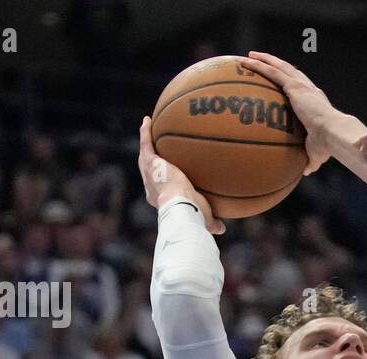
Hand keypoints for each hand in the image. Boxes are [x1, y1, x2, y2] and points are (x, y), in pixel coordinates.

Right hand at [137, 117, 223, 234]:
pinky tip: (147, 120)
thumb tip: (221, 229)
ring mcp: (148, 173)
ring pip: (145, 154)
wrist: (181, 207)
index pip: (157, 188)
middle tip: (153, 152)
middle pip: (149, 170)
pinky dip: (145, 132)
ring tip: (147, 128)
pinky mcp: (150, 162)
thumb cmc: (192, 215)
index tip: (164, 177)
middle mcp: (151, 185)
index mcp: (160, 198)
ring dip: (145, 142)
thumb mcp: (203, 218)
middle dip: (150, 161)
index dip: (159, 183)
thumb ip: (211, 223)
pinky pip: (146, 143)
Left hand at [240, 52, 334, 175]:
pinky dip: (259, 66)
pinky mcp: (295, 86)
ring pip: (280, 67)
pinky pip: (273, 72)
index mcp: (314, 100)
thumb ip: (309, 160)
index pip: (301, 87)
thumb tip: (305, 171)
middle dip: (275, 64)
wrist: (332, 133)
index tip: (281, 80)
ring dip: (264, 60)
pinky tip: (246, 62)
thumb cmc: (327, 145)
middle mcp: (308, 89)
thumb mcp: (317, 153)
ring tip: (250, 56)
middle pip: (289, 71)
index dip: (290, 81)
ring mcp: (301, 86)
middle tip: (261, 60)